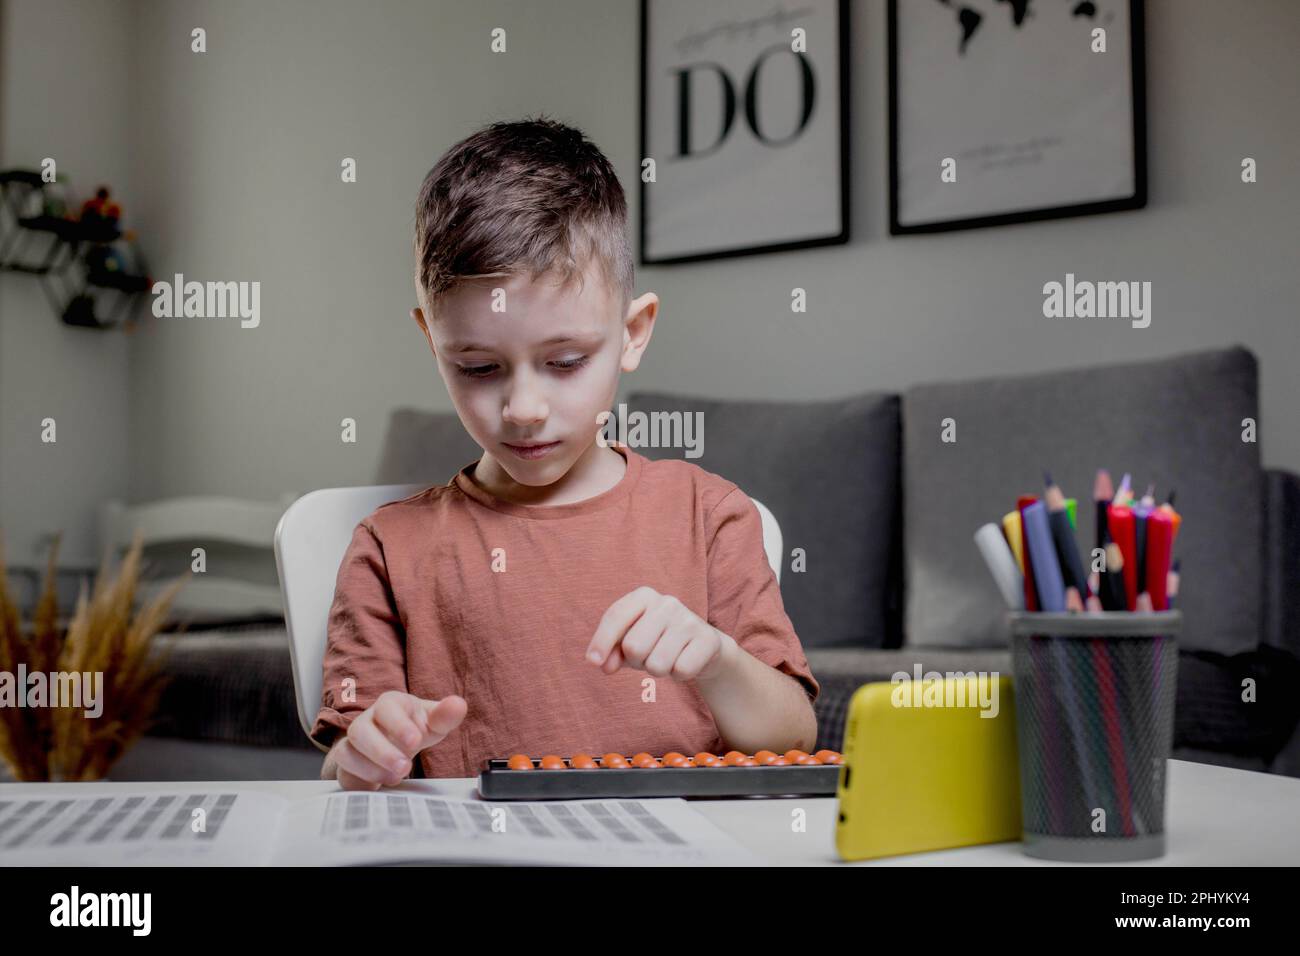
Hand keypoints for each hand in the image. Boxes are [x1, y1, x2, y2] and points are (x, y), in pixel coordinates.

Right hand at [332, 690, 466, 790]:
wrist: (396, 742)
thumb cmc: (415, 728)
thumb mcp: (434, 722)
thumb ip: (446, 716)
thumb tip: (458, 705)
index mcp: (389, 704)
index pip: (386, 707)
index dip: (398, 724)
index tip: (416, 741)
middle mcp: (366, 720)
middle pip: (360, 730)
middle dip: (381, 751)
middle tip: (405, 768)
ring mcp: (353, 742)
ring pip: (346, 752)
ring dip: (370, 768)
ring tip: (394, 778)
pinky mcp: (348, 764)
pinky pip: (343, 772)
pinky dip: (359, 781)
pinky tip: (379, 786)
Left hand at [585, 586, 733, 681]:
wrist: (703, 647)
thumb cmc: (658, 642)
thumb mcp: (630, 642)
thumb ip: (610, 651)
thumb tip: (602, 665)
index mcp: (644, 596)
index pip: (616, 616)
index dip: (601, 641)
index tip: (593, 662)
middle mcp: (667, 603)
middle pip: (633, 647)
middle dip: (637, 662)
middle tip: (649, 657)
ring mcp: (689, 619)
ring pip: (657, 664)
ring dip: (658, 671)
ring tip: (668, 659)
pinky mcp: (708, 639)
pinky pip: (681, 671)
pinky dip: (679, 675)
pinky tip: (684, 662)